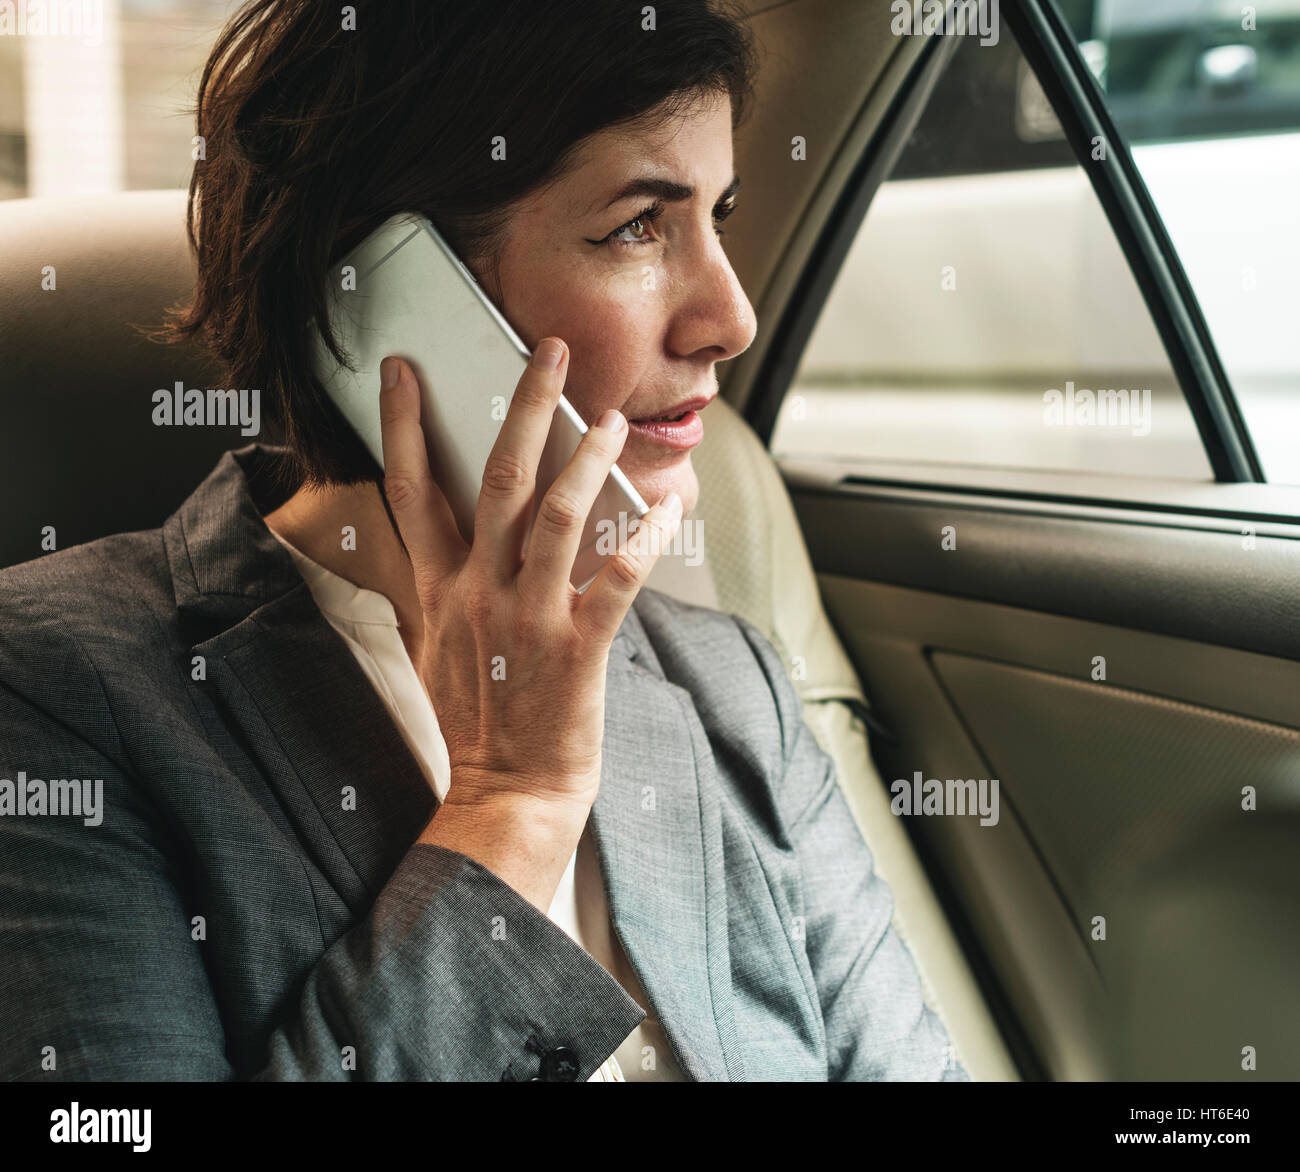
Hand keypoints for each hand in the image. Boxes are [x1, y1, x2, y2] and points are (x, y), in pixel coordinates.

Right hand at [377, 339, 681, 906]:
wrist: (504, 793)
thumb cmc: (474, 720)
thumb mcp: (433, 649)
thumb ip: (431, 589)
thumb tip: (430, 545)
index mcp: (439, 590)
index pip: (411, 491)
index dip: (402, 425)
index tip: (403, 369)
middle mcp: (478, 593)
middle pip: (498, 479)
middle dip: (524, 406)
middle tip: (549, 351)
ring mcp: (528, 618)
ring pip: (558, 514)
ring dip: (589, 457)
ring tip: (612, 417)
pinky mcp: (578, 648)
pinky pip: (619, 576)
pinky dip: (647, 536)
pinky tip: (672, 504)